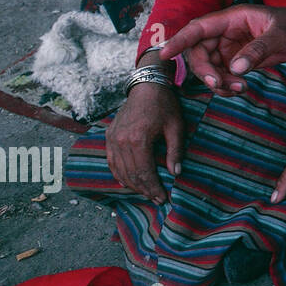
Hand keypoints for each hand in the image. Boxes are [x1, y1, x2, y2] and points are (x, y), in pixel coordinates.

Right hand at [106, 84, 183, 204]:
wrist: (146, 86)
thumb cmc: (165, 105)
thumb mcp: (176, 127)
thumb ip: (175, 151)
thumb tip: (176, 173)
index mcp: (138, 139)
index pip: (144, 173)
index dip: (153, 188)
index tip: (163, 198)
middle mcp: (121, 141)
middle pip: (131, 175)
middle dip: (145, 190)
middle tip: (157, 199)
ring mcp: (112, 139)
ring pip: (120, 170)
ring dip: (132, 185)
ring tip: (146, 193)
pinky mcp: (109, 136)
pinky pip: (111, 161)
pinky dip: (119, 174)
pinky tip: (128, 182)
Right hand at [160, 4, 285, 92]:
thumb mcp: (280, 35)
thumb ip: (258, 49)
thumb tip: (235, 68)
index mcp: (232, 18)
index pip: (198, 28)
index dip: (179, 40)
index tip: (165, 54)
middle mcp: (226, 33)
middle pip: (199, 52)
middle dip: (205, 71)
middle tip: (220, 85)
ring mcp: (230, 48)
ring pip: (210, 68)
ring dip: (217, 82)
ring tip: (239, 89)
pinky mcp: (237, 61)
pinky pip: (222, 75)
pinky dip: (226, 85)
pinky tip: (240, 89)